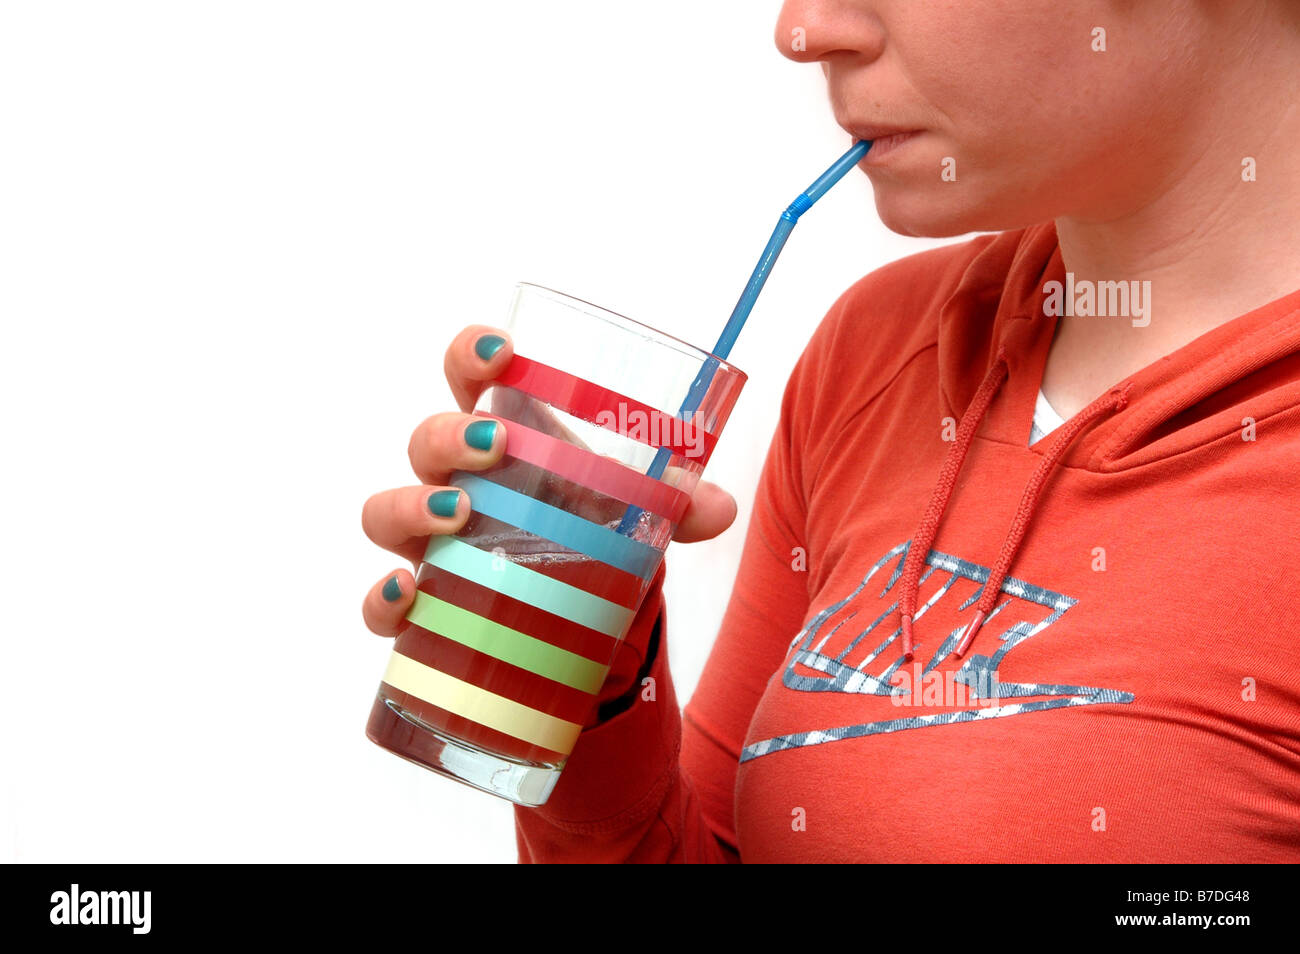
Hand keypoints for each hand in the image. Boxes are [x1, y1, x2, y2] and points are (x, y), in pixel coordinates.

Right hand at [360, 324, 737, 636]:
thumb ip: (676, 508)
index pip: (469, 378)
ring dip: (411, 504)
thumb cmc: (592, 535)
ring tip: (457, 511)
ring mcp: (431, 545)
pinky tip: (408, 594)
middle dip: (450, 433)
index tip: (499, 347)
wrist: (578, 617)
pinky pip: (382, 604)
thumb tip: (721, 508)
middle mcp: (458, 483)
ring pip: (385, 512)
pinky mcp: (424, 608)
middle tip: (496, 443)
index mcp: (506, 439)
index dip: (470, 353)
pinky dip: (384, 599)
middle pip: (426, 440)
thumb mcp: (636, 515)